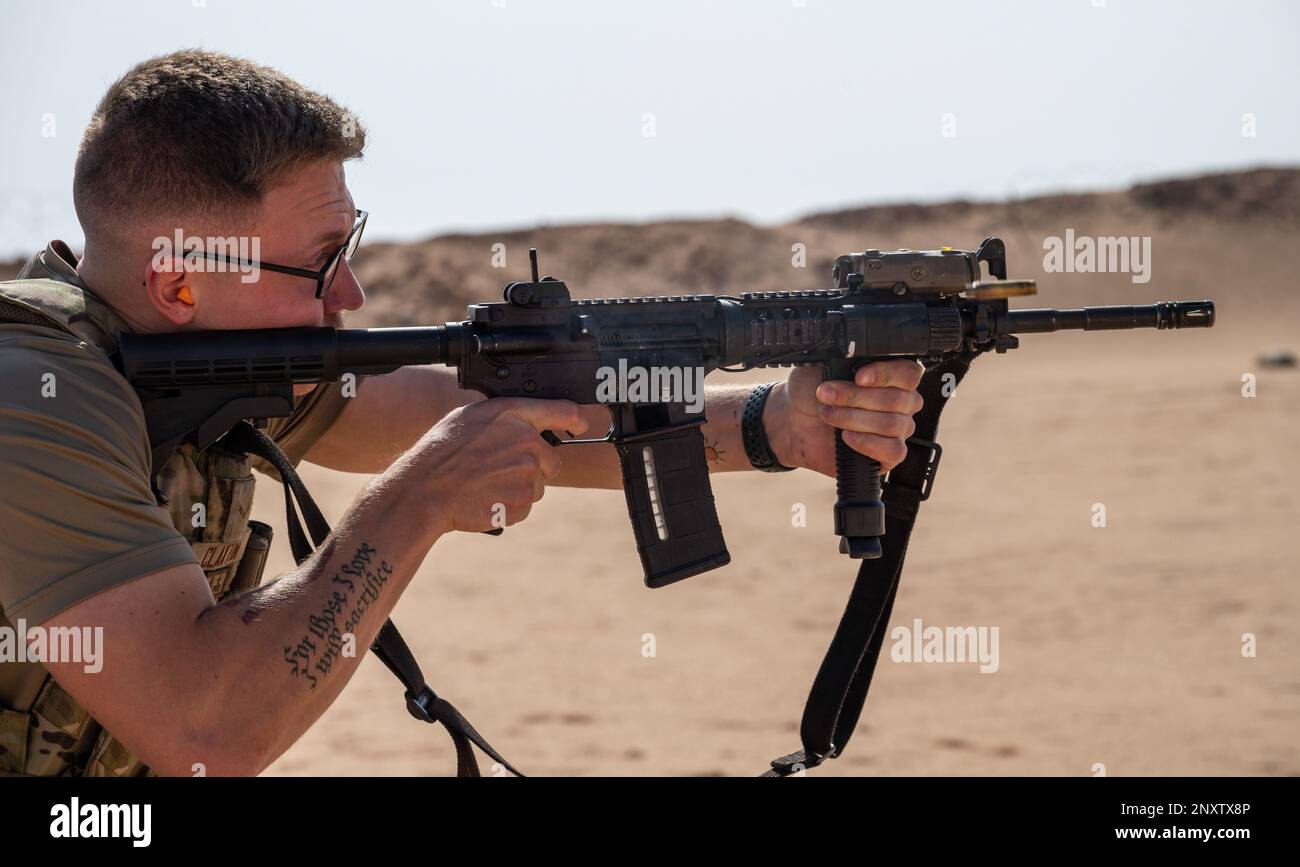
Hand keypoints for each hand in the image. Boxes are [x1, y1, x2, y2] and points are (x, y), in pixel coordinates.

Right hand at [399, 398, 588, 534]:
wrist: (425, 490)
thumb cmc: (441, 452)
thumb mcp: (470, 418)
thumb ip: (504, 420)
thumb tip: (521, 425)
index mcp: (513, 415)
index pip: (562, 411)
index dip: (576, 419)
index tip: (581, 424)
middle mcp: (526, 442)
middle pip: (550, 461)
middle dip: (531, 467)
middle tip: (498, 470)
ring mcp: (527, 474)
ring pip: (537, 486)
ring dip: (517, 488)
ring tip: (484, 484)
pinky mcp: (522, 502)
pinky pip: (524, 507)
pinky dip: (508, 507)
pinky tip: (485, 498)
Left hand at [767, 360, 924, 476]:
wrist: (792, 421)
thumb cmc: (810, 392)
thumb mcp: (823, 365)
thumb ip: (843, 358)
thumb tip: (854, 355)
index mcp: (891, 377)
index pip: (909, 373)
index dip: (886, 374)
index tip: (858, 377)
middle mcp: (900, 403)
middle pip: (898, 399)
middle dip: (856, 396)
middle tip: (827, 395)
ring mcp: (896, 430)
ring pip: (893, 424)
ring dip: (854, 418)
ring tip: (828, 414)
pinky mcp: (887, 455)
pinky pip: (894, 450)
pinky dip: (868, 442)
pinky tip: (847, 436)